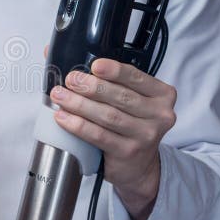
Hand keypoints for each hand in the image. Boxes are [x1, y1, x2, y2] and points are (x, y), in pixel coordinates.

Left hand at [49, 58, 176, 219]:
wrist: (139, 167)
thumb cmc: (130, 125)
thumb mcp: (130, 100)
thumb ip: (108, 79)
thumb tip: (57, 52)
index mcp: (162, 94)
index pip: (137, 77)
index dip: (115, 70)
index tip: (95, 65)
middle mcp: (160, 114)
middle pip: (121, 96)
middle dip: (91, 86)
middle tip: (70, 80)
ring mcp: (146, 135)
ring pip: (108, 116)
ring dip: (80, 104)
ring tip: (60, 96)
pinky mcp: (129, 152)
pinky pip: (99, 135)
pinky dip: (78, 125)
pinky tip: (63, 118)